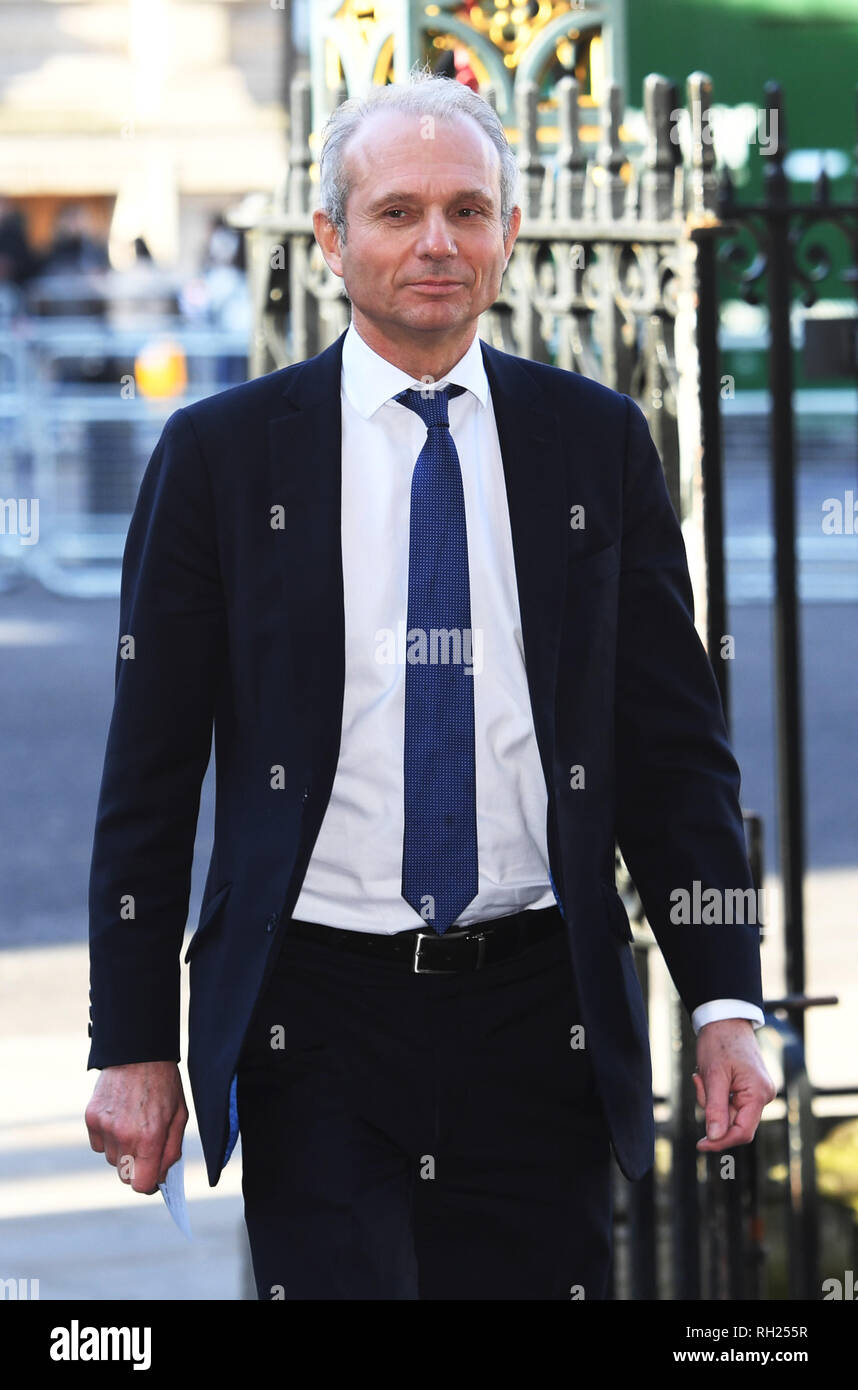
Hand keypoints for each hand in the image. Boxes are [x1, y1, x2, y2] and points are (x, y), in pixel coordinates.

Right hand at [85, 1061, 187, 1193]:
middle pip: (125, 1177)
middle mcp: (124, 1135)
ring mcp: (104, 1127)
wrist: (137, 1052)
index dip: (149, 1184)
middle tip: (146, 1148)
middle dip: (137, 1169)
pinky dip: (108, 1139)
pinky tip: (120, 1118)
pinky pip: (99, 1145)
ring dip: (123, 1152)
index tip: (154, 1178)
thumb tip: (162, 1178)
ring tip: (134, 1126)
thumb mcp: (180, 1116)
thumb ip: (171, 1150)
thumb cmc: (164, 1084)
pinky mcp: (91, 1118)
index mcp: (149, 1136)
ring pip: (112, 1160)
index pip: (141, 1184)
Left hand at [693, 1019, 775, 1152]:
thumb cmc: (720, 1043)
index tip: (700, 1144)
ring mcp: (757, 1092)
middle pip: (734, 1123)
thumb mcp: (713, 1075)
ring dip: (711, 1100)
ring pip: (729, 1113)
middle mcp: (763, 1096)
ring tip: (703, 1075)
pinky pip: (729, 1102)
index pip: (742, 1132)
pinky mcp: (749, 1088)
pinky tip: (708, 1076)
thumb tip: (714, 1137)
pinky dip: (715, 1094)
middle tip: (700, 1083)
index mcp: (758, 1094)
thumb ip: (715, 1108)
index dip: (720, 1141)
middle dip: (711, 1110)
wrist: (726, 1019)